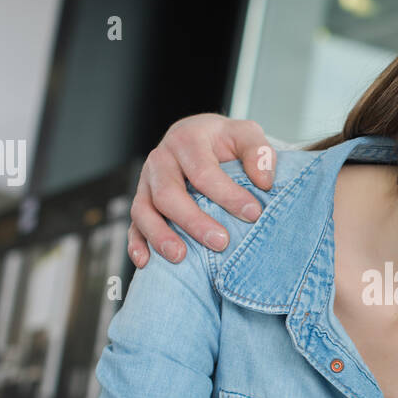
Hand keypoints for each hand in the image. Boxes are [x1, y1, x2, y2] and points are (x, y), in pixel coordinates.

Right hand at [128, 114, 276, 266]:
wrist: (199, 138)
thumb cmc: (225, 142)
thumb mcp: (247, 135)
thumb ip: (259, 152)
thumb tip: (264, 181)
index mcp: (186, 140)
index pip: (203, 171)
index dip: (227, 194)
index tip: (252, 214)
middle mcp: (160, 160)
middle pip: (168, 193)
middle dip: (194, 221)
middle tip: (221, 242)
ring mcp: (146, 183)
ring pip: (144, 210)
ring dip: (160, 236)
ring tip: (181, 257)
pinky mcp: (141, 202)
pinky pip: (133, 224)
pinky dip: (136, 244)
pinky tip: (147, 262)